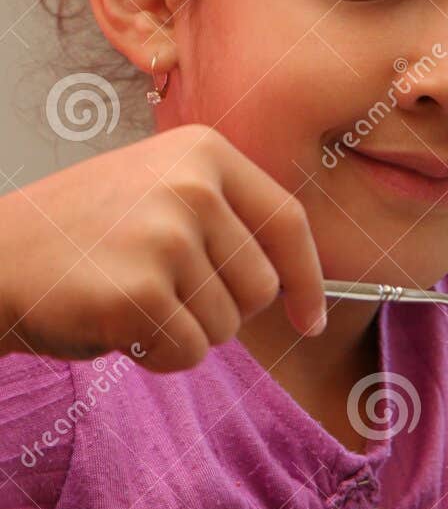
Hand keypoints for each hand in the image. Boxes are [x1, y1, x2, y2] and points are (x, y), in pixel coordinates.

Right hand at [0, 123, 326, 372]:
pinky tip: (116, 323)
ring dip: (184, 332)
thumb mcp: (156, 189)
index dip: (306, 279)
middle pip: (260, 286)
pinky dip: (158, 356)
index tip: (309, 318)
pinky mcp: (140, 292)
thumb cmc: (78, 237)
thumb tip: (296, 279)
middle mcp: (192, 185)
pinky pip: (190, 352)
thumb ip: (223, 216)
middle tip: (158, 293)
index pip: (288, 222)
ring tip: (128, 298)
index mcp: (203, 152)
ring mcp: (166, 236)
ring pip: (227, 326)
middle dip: (221, 310)